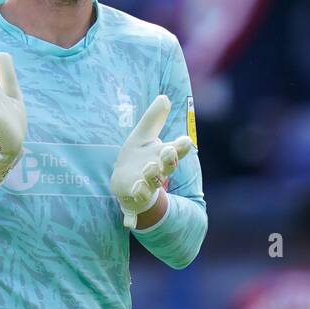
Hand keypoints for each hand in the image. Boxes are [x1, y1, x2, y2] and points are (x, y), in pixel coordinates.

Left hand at [112, 95, 193, 228]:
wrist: (125, 185)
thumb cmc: (138, 159)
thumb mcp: (142, 137)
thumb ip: (153, 119)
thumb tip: (164, 97)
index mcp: (162, 156)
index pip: (177, 150)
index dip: (181, 147)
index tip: (184, 142)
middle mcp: (157, 171)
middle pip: (167, 166)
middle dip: (168, 160)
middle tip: (167, 152)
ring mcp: (146, 187)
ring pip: (152, 183)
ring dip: (152, 177)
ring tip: (149, 170)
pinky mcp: (133, 199)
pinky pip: (135, 207)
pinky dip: (134, 211)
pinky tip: (132, 211)